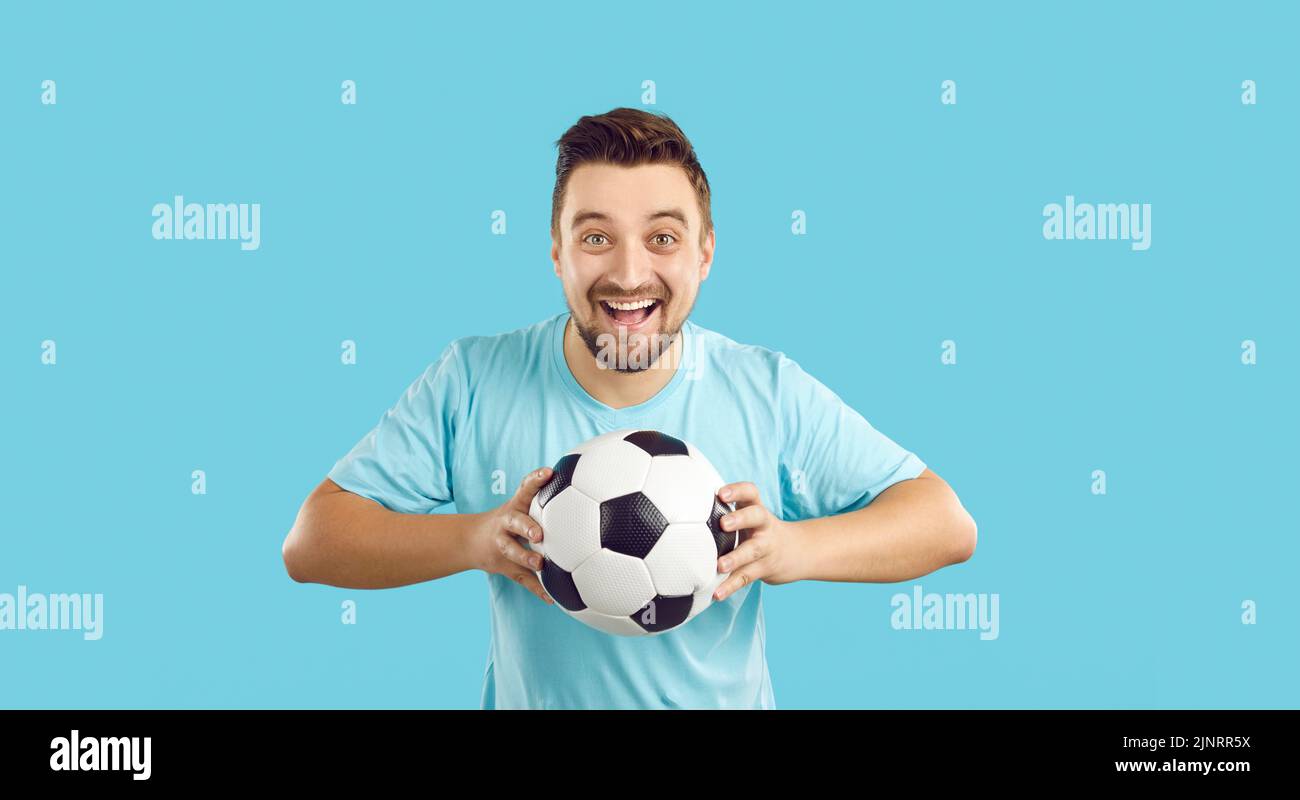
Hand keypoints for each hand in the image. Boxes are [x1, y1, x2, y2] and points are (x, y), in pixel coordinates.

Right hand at [468, 466, 554, 604]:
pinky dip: (537, 588)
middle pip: (515, 521)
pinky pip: (521, 578)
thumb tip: (584, 493)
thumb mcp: (520, 508)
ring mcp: (502, 543)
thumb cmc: (509, 522)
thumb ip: (545, 501)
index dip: (535, 480)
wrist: (470, 541)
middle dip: (526, 526)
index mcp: (515, 507)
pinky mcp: (503, 565)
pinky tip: (550, 598)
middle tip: (538, 534)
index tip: (548, 472)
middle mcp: (506, 522)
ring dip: (525, 558)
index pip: (525, 489)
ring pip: (511, 550)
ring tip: (539, 566)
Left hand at [712, 481, 802, 601]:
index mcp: (757, 509)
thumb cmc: (759, 530)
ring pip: (752, 551)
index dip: (737, 490)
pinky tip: (717, 593)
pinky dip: (730, 586)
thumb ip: (726, 511)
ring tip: (720, 565)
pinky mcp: (763, 569)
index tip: (721, 493)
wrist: (796, 552)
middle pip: (756, 517)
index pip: (751, 493)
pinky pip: (745, 577)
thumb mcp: (750, 515)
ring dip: (735, 558)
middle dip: (740, 519)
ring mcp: (766, 548)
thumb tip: (685, 506)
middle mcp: (764, 526)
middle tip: (723, 524)